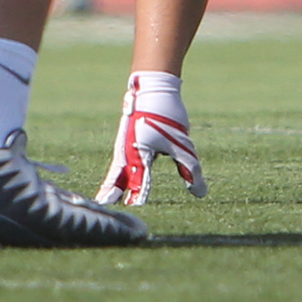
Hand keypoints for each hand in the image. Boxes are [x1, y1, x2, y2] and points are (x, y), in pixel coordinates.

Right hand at [96, 71, 208, 205]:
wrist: (153, 86)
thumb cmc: (166, 114)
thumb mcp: (182, 144)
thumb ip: (190, 169)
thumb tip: (200, 193)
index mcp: (139, 155)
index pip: (139, 184)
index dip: (138, 199)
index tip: (135, 215)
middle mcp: (127, 154)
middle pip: (116, 182)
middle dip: (111, 197)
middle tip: (102, 213)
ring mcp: (124, 148)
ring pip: (116, 174)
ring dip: (111, 189)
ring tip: (104, 203)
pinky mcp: (126, 143)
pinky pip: (119, 166)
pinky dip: (116, 177)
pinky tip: (117, 182)